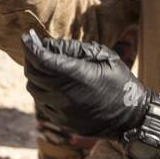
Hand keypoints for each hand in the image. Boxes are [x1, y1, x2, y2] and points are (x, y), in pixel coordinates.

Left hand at [21, 30, 149, 138]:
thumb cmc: (121, 82)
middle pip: (33, 73)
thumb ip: (77, 49)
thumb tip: (51, 45)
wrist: (132, 118)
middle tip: (35, 47)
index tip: (27, 36)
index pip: (41, 59)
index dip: (30, 45)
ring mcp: (62, 111)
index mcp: (77, 76)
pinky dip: (42, 90)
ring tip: (45, 65)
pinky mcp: (62, 122)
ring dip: (35, 75)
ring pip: (34, 89)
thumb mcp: (105, 57)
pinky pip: (42, 103)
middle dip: (31, 57)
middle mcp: (65, 96)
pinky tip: (53, 83)